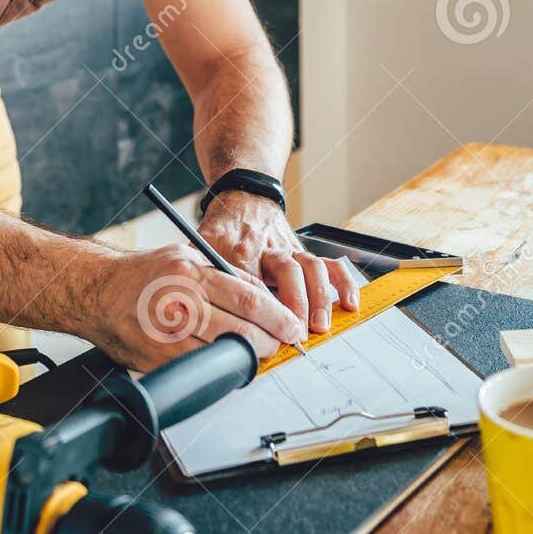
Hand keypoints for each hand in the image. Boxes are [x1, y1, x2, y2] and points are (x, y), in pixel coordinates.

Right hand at [84, 244, 306, 370]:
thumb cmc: (144, 275)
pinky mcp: (157, 360)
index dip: (278, 317)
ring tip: (256, 349)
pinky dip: (220, 367)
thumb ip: (225, 275)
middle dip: (270, 341)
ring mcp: (167, 336)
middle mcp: (179, 305)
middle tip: (281, 341)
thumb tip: (265, 297)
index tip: (292, 326)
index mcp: (190, 275)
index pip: (248, 301)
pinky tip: (225, 359)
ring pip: (223, 354)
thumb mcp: (187, 258)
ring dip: (248, 356)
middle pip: (241, 332)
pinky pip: (200, 368)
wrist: (97, 293)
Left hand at [197, 191, 361, 335]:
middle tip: (295, 333)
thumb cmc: (221, 230)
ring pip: (310, 267)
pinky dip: (343, 282)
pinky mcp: (305, 254)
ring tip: (319, 325)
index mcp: (238, 250)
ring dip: (318, 297)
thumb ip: (195, 275)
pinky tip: (349, 303)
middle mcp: (268, 249)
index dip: (257, 309)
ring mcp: (289, 250)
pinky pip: (330, 264)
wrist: (244, 199)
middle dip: (293, 303)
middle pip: (285, 272)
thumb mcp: (198, 248)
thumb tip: (184, 312)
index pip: (248, 283)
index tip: (259, 334)